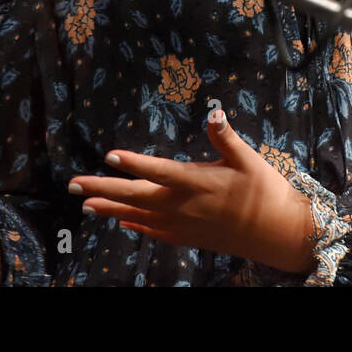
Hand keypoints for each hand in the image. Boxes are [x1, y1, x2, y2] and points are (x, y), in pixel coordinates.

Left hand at [68, 109, 316, 273]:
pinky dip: (135, 226)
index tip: (108, 156)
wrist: (277, 234)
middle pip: (135, 196)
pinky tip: (121, 222)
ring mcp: (183, 225)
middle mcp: (183, 206)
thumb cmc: (265, 191)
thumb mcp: (249, 159)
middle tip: (73, 185)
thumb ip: (226, 138)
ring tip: (85, 204)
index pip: (158, 170)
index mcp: (196, 182)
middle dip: (103, 189)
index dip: (133, 163)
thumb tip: (214, 113)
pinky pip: (154, 232)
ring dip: (110, 209)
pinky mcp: (187, 237)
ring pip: (138, 216)